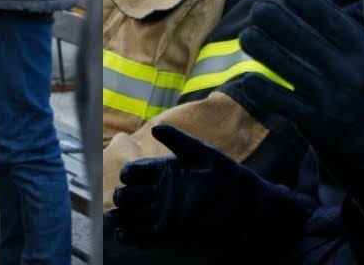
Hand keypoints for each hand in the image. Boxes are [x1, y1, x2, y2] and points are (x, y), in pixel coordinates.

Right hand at [105, 124, 308, 248]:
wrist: (247, 205)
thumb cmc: (229, 176)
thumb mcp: (205, 154)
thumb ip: (180, 141)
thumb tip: (155, 128)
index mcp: (167, 169)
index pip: (138, 170)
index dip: (131, 173)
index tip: (130, 176)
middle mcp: (162, 190)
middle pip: (132, 192)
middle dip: (124, 195)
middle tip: (124, 198)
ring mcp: (166, 210)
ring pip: (135, 213)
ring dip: (121, 216)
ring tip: (116, 217)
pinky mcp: (171, 230)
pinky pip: (146, 233)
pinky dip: (132, 235)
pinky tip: (122, 235)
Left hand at [239, 0, 363, 182]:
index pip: (328, 18)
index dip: (302, 1)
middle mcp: (345, 70)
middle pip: (301, 37)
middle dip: (275, 18)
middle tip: (258, 7)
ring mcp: (329, 97)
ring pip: (287, 66)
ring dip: (263, 48)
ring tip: (246, 34)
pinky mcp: (318, 123)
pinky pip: (284, 103)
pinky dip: (265, 91)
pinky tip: (248, 79)